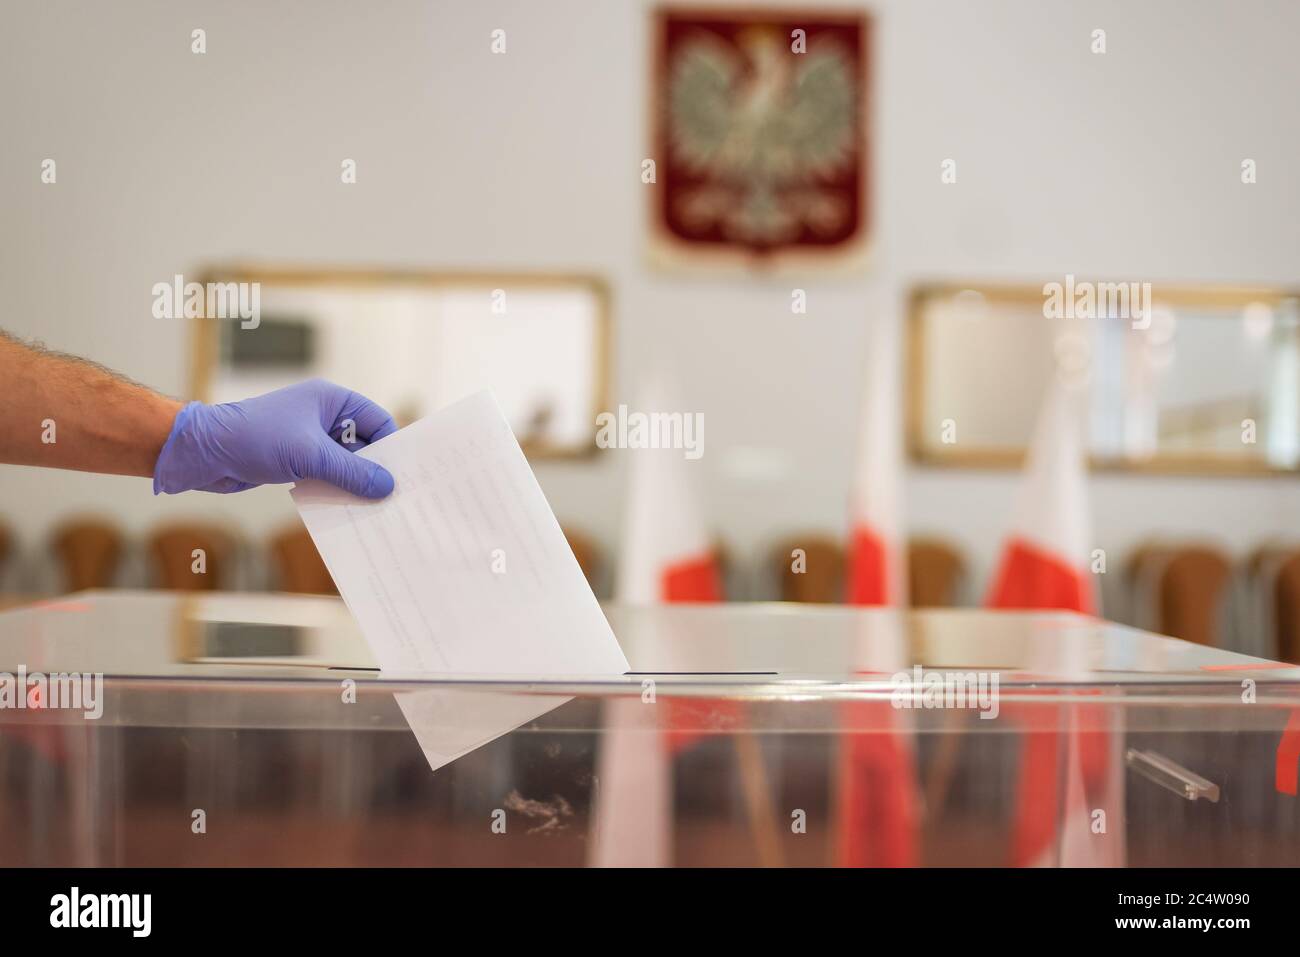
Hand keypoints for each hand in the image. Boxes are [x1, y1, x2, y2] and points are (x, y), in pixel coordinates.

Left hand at [153, 379, 397, 497]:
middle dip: (374, 470)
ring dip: (353, 484)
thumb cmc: (254, 439)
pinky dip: (334, 490)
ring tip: (371, 510)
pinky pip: (325, 476)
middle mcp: (323, 416)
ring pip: (344, 464)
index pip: (377, 421)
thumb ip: (351, 472)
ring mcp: (309, 439)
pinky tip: (343, 511)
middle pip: (364, 445)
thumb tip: (386, 486)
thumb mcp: (310, 455)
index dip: (392, 447)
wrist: (203, 452)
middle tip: (392, 498)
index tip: (405, 475)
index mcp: (332, 400)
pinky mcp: (295, 460)